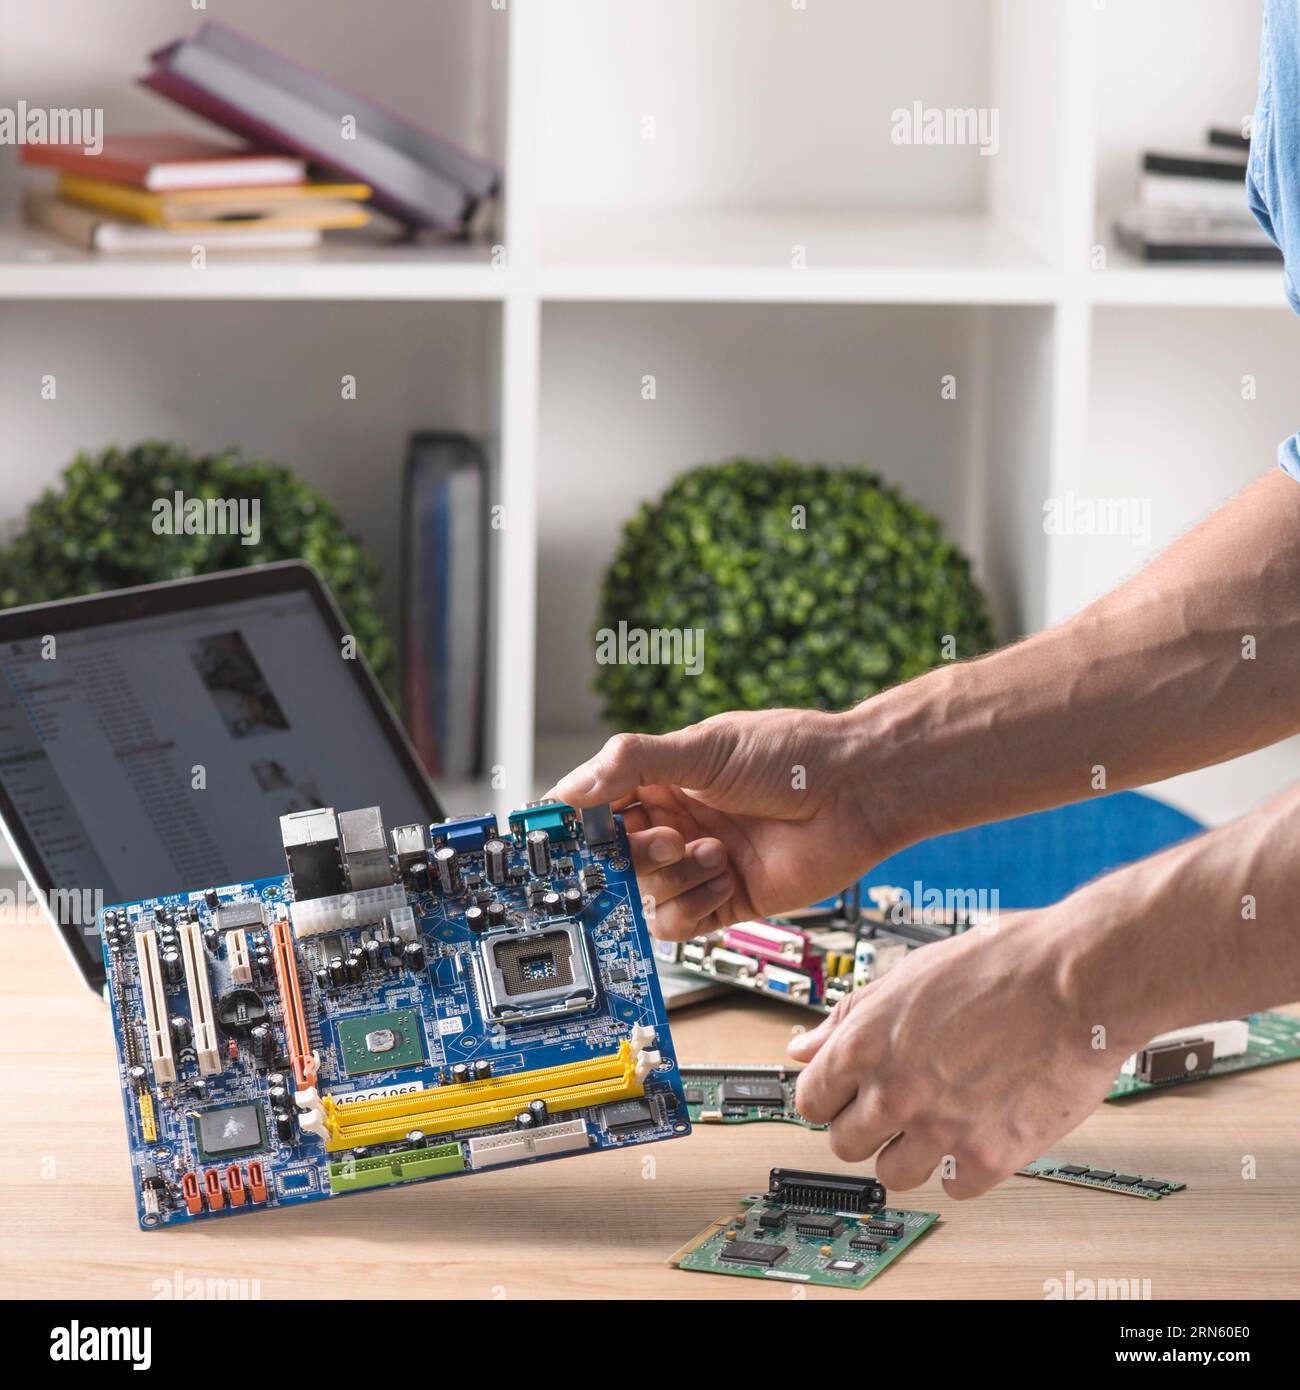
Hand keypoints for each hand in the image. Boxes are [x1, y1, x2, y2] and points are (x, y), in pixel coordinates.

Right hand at [551, 708, 901, 940]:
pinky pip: (679, 922)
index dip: (576, 821)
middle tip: (665, 839)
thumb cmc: (793, 755)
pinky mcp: (725, 900)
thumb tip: (573, 786)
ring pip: (644, 891)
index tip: (557, 835)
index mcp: (663, 779)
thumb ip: (633, 763)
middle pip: (614, 855)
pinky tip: (725, 877)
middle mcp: (676, 821)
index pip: (597, 804)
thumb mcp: (705, 746)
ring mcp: (699, 862)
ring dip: (672, 877)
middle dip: (632, 853)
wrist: (859, 793)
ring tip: (713, 851)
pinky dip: (692, 906)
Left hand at [789, 906, 1147, 1197]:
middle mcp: (895, 1092)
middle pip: (843, 1145)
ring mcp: (940, 1129)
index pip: (809, 1101)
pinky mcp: (990, 1157)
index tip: (845, 1096)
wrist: (1077, 979)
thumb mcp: (907, 975)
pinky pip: (954, 1189)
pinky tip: (978, 1131)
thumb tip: (803, 1047)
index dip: (829, 1097)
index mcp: (865, 1044)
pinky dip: (964, 1168)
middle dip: (864, 1127)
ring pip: (892, 1176)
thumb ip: (849, 1017)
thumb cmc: (1000, 963)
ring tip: (939, 1120)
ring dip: (909, 1153)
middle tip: (896, 1107)